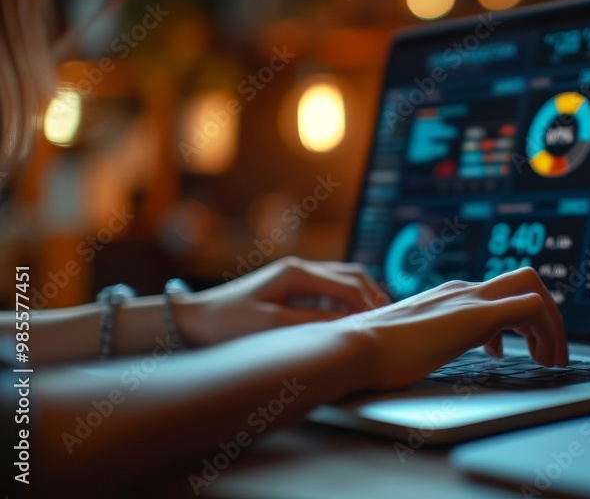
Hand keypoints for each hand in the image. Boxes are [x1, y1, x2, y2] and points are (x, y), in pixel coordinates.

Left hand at [174, 257, 389, 345]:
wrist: (190, 321)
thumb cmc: (226, 325)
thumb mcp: (270, 327)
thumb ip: (311, 323)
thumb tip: (346, 324)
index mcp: (297, 273)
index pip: (348, 286)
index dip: (369, 305)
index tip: (383, 326)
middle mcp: (299, 269)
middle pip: (352, 275)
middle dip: (374, 296)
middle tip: (390, 320)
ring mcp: (295, 277)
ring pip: (343, 280)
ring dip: (363, 297)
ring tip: (378, 319)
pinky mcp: (290, 289)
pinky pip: (330, 291)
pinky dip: (348, 302)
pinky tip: (353, 320)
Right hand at [343, 267, 567, 389]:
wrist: (355, 349)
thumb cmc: (375, 355)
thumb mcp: (413, 343)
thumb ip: (428, 340)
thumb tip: (428, 353)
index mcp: (449, 296)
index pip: (500, 289)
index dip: (520, 316)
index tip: (519, 349)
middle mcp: (463, 290)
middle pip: (525, 280)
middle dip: (547, 316)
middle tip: (548, 353)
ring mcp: (470, 299)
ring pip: (535, 290)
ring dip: (553, 326)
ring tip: (551, 361)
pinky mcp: (477, 316)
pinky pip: (531, 308)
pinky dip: (547, 332)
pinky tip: (541, 359)